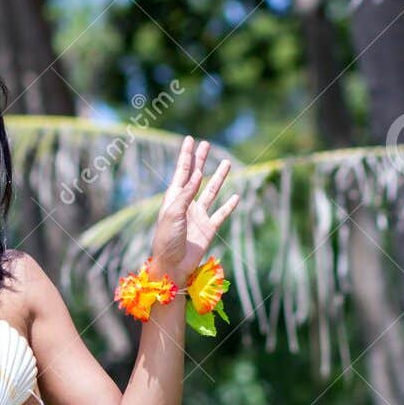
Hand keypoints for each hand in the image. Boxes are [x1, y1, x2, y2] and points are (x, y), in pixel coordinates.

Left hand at [151, 136, 239, 283]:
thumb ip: (186, 193)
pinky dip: (229, 205)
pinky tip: (236, 196)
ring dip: (218, 178)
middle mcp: (186, 205)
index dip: (186, 155)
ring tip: (227, 163)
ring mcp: (198, 216)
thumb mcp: (173, 212)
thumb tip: (197, 173)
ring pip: (211, 192)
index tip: (190, 139)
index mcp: (174, 199)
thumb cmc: (167, 239)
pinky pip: (221, 214)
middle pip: (196, 177)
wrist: (172, 265)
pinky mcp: (208, 229)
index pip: (182, 172)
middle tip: (206, 144)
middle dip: (201, 160)